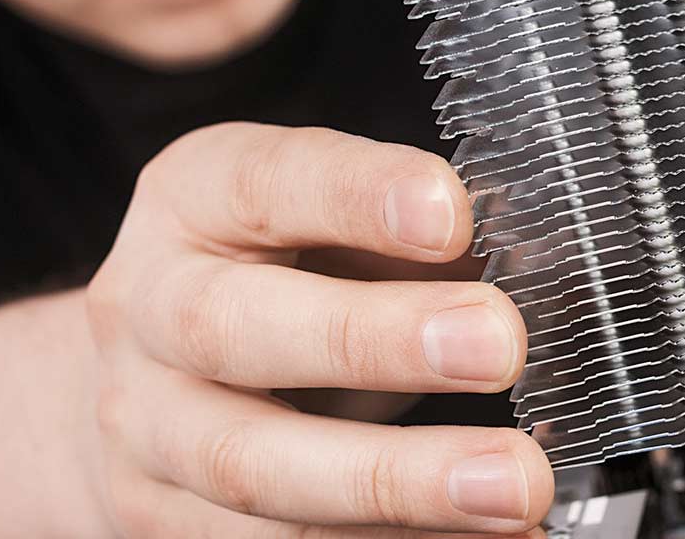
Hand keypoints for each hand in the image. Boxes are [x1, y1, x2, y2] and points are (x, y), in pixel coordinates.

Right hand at [86, 123, 552, 536]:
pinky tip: (479, 538)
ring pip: (251, 467)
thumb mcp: (329, 221)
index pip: (264, 181)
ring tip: (512, 485)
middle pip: (234, 330)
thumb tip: (540, 260)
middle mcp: (148, 311)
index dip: (357, 194)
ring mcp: (145, 429)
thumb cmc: (271, 276)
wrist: (152, 380)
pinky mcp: (166, 521)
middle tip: (497, 346)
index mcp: (191, 201)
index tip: (452, 214)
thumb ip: (417, 230)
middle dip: (373, 342)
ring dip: (396, 484)